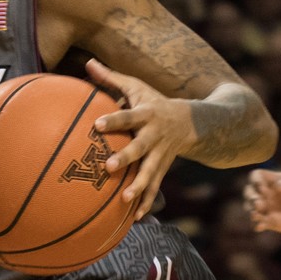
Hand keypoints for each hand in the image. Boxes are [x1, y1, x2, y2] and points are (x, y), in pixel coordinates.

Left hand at [86, 59, 195, 219]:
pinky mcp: (163, 169)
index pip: (128, 116)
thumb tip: (87, 61)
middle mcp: (155, 136)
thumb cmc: (154, 102)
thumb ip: (111, 78)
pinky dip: (146, 202)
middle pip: (140, 148)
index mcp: (147, 115)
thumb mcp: (137, 87)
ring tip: (124, 199)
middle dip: (126, 158)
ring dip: (139, 186)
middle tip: (108, 166)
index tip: (97, 124)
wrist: (192, 122)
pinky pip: (155, 188)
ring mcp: (161, 155)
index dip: (114, 120)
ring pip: (150, 172)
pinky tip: (135, 217)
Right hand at [243, 168, 280, 236]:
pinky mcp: (277, 224)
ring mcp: (274, 209)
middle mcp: (273, 194)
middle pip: (250, 192)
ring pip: (251, 208)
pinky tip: (261, 226)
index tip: (262, 186)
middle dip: (249, 196)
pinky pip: (261, 223)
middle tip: (260, 203)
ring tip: (259, 213)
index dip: (255, 180)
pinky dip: (257, 224)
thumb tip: (277, 186)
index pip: (258, 176)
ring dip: (250, 210)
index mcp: (279, 180)